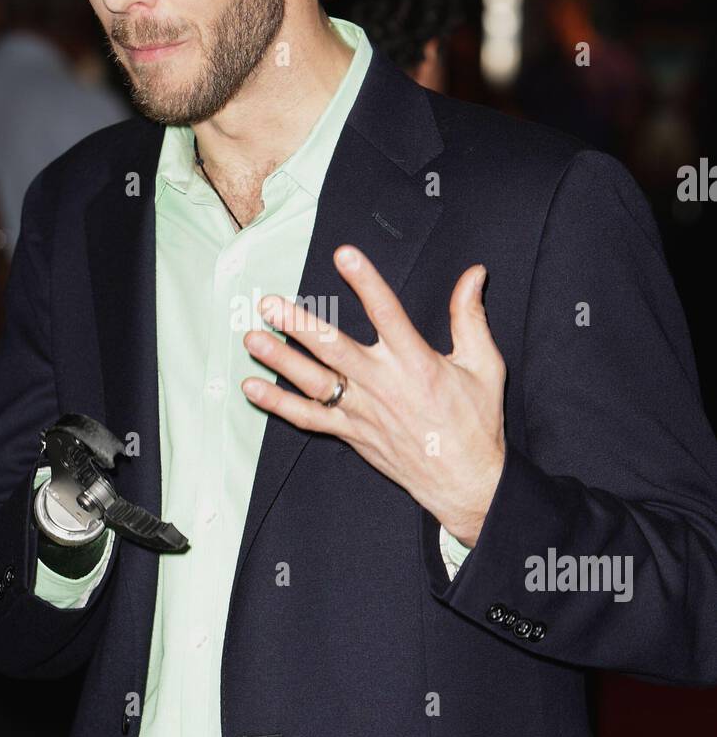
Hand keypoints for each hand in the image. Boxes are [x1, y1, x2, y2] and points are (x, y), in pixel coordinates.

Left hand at [241, 246, 505, 547]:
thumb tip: (474, 273)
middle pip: (335, 349)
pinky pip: (308, 418)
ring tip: (252, 339)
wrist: (466, 482)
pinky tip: (252, 388)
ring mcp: (363, 411)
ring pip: (315, 382)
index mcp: (417, 363)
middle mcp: (384, 385)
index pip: (387, 313)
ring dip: (280, 361)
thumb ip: (470, 316)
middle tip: (270, 303)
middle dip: (299, 324)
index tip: (344, 255)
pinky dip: (278, 404)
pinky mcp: (351, 433)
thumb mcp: (484, 365)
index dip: (366, 282)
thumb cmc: (476, 422)